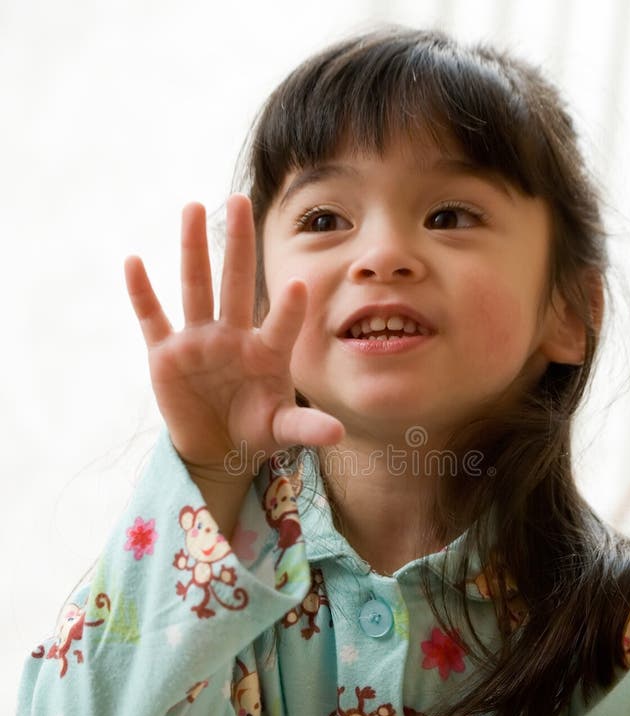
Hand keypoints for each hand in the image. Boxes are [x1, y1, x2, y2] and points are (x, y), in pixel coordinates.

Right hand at [124, 194, 344, 474]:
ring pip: (195, 286)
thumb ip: (306, 428)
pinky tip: (134, 262)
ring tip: (193, 208)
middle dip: (238, 244)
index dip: (289, 309)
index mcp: (266, 350)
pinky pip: (152, 318)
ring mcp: (199, 340)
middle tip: (242, 200)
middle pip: (236, 282)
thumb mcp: (281, 429)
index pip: (281, 324)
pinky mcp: (165, 354)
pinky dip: (142, 293)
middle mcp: (233, 335)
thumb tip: (339, 435)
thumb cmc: (255, 428)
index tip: (300, 285)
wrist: (217, 445)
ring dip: (193, 249)